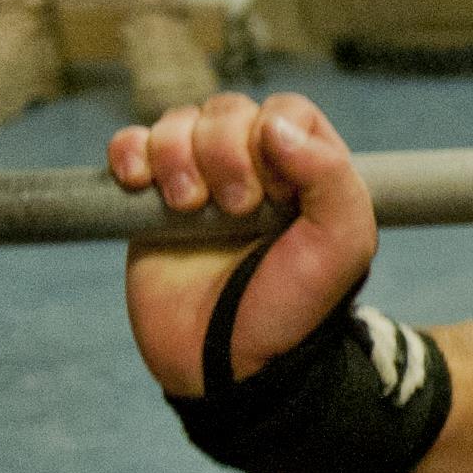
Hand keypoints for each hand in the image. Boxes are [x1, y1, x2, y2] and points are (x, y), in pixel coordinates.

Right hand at [112, 92, 378, 397]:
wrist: (229, 362)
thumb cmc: (293, 305)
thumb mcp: (343, 243)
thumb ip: (331, 175)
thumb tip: (274, 124)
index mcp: (305, 170)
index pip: (285, 110)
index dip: (273, 140)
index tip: (273, 196)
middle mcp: (252, 168)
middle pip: (228, 110)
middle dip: (225, 150)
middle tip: (235, 209)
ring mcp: (199, 180)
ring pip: (178, 122)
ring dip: (177, 154)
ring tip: (188, 206)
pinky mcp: (150, 200)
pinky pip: (131, 144)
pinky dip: (129, 151)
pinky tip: (140, 183)